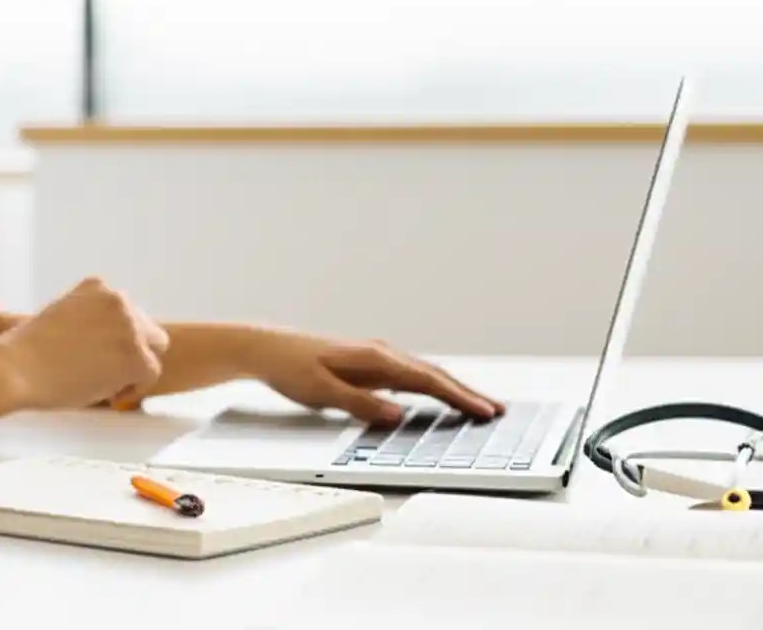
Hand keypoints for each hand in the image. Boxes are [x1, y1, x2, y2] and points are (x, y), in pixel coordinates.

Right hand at [0, 278, 169, 408]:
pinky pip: (151, 374)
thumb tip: (107, 344)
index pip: (124, 312)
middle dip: (131, 350)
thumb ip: (88, 320)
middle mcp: (118, 300)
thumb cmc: (26, 352)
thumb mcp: (60, 315)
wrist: (15, 368)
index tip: (97, 356)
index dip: (115, 338)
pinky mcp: (136, 355)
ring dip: (133, 368)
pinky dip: (135, 388)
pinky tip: (109, 394)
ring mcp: (130, 327)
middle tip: (107, 373)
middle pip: (145, 329)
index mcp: (98, 286)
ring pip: (152, 350)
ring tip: (104, 384)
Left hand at [247, 331, 504, 423]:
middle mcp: (381, 353)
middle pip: (434, 375)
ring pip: (424, 374)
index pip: (428, 381)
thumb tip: (397, 414)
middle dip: (466, 393)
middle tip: (495, 411)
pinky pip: (410, 376)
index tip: (484, 410)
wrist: (266, 348)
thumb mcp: (322, 393)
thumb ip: (360, 404)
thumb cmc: (290, 368)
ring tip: (477, 405)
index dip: (459, 397)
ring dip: (452, 389)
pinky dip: (432, 386)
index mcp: (375, 358)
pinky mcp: (368, 364)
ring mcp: (376, 357)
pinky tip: (438, 396)